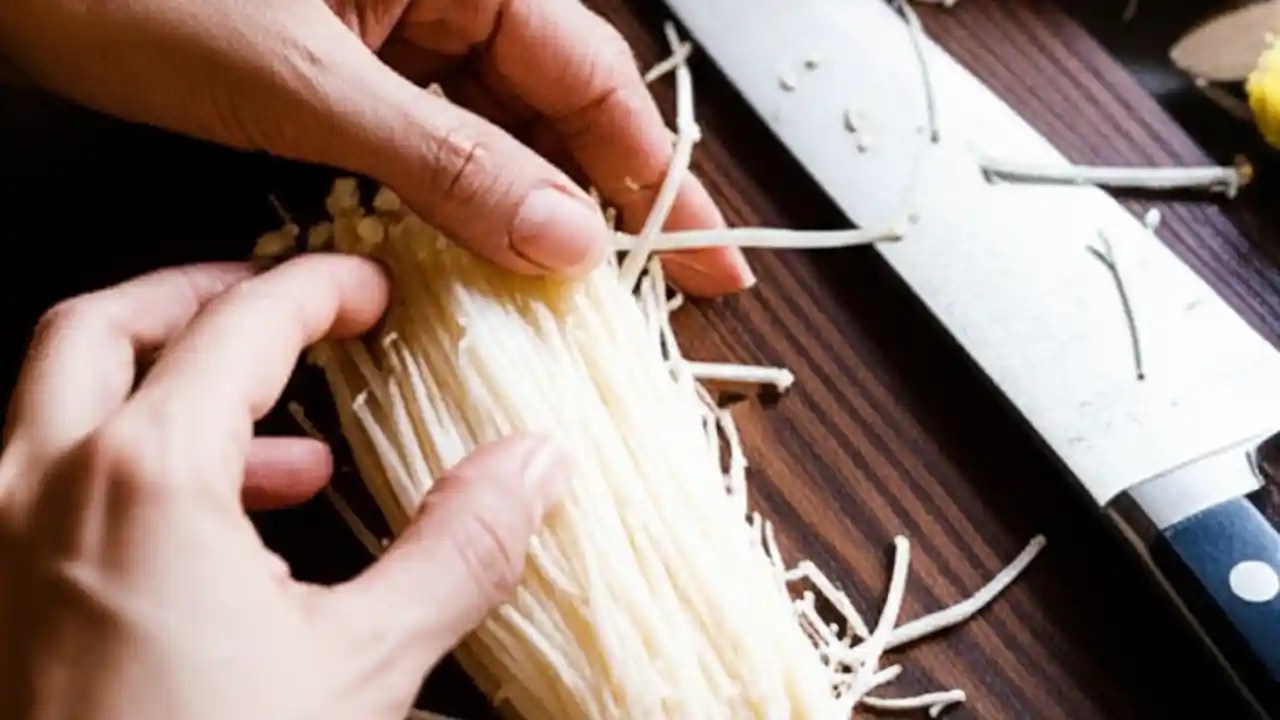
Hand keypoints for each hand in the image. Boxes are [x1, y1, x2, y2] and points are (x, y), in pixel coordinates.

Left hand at [0, 0, 752, 295]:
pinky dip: (454, 209)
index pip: (592, 80)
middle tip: (659, 296)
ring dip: (528, 218)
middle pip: (556, 113)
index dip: (655, 178)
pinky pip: (431, 147)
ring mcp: (394, 38)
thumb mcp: (307, 86)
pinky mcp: (349, 75)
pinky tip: (475, 262)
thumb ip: (445, 163)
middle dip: (604, 207)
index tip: (708, 256)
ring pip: (495, 138)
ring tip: (571, 300)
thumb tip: (562, 237)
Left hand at [0, 257, 567, 719]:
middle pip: (104, 325)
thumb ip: (459, 548)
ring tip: (285, 446)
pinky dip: (130, 473)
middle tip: (285, 308)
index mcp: (146, 480)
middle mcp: (42, 490)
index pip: (240, 324)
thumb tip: (533, 466)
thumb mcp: (363, 667)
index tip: (371, 288)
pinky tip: (221, 539)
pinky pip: (47, 489)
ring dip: (167, 393)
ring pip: (60, 404)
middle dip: (202, 298)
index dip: (316, 289)